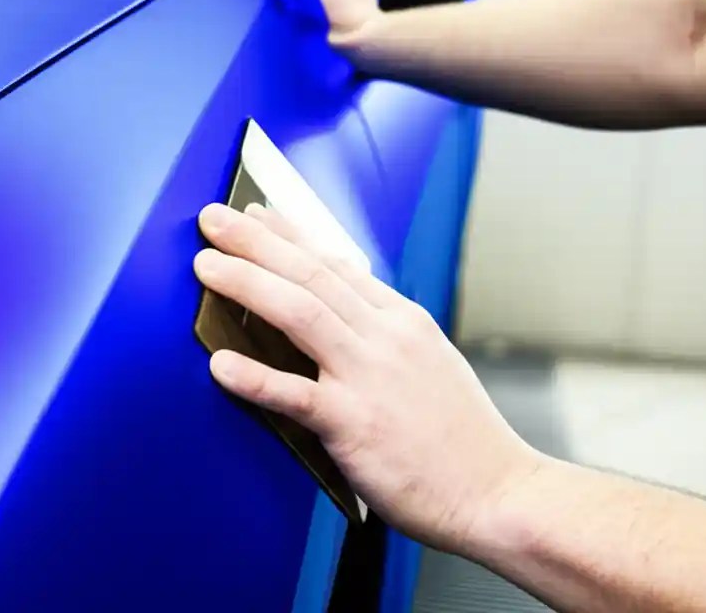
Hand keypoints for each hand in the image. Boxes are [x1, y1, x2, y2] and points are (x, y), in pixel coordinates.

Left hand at [194, 202, 543, 551]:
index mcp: (402, 321)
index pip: (336, 263)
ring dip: (246, 283)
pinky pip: (296, 395)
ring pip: (300, 313)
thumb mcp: (429, 363)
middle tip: (212, 219)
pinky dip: (255, 377)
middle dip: (256, 240)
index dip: (289, 234)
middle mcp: (386, 338)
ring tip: (206, 265)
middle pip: (310, 273)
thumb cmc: (461, 438)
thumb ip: (384, 334)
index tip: (255, 213)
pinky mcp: (356, 425)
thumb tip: (341, 308)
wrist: (499, 492)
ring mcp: (370, 378)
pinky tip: (220, 364)